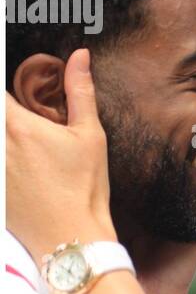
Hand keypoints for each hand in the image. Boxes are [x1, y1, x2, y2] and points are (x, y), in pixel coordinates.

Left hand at [5, 49, 115, 262]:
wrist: (69, 236)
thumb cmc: (84, 186)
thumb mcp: (90, 134)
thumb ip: (80, 91)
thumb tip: (80, 57)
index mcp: (20, 128)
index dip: (7, 87)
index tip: (19, 88)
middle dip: (7, 112)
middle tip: (27, 119)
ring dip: (7, 134)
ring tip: (32, 148)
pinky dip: (7, 159)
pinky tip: (25, 167)